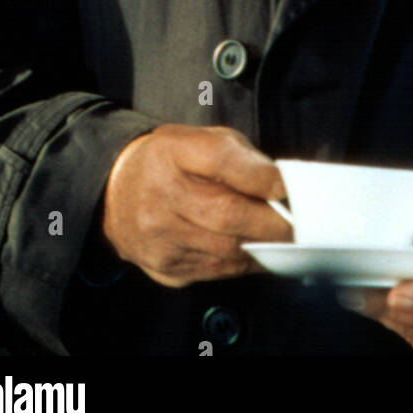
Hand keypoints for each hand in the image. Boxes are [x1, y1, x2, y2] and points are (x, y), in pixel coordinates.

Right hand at [100, 124, 290, 287]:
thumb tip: (280, 184)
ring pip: (225, 250)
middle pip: (227, 214)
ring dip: (261, 246)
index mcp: (172, 151)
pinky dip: (243, 263)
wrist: (114, 196)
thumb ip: (240, 157)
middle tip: (298, 225)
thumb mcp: (200, 140)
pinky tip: (255, 252)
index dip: (260, 176)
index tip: (286, 186)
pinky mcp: (165, 268)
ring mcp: (160, 237)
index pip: (221, 161)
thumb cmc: (170, 163)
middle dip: (271, 223)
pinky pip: (216, 271)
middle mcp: (160, 195)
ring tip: (282, 239)